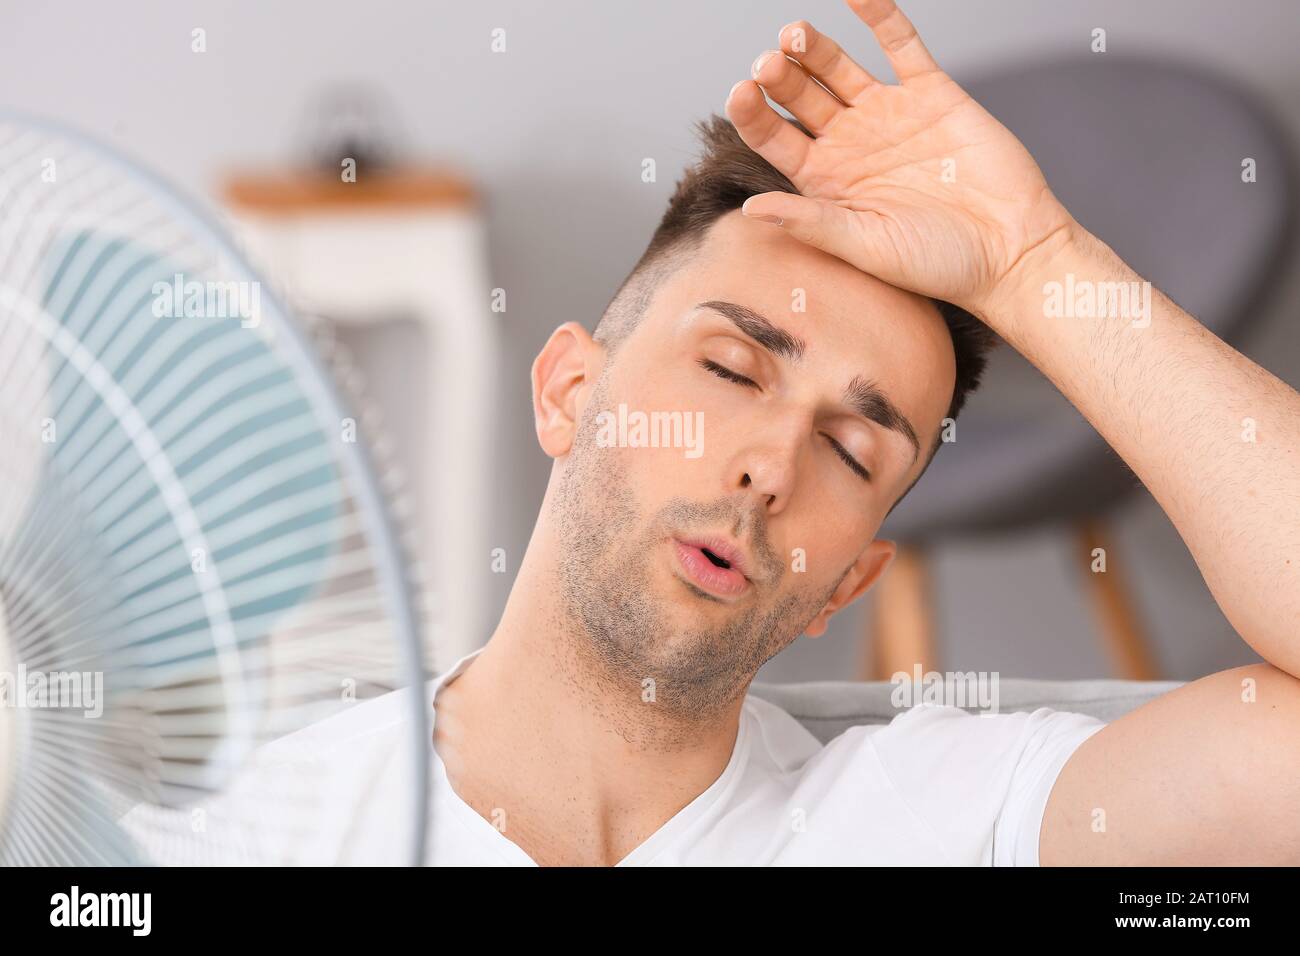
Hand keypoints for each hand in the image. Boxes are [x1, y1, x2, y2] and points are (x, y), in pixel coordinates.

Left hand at [725, 0, 1077, 318]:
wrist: (1010, 249)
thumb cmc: (938, 263)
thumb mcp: (867, 247)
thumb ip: (811, 223)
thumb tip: (750, 208)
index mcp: (826, 182)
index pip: (776, 140)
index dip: (754, 116)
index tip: (740, 93)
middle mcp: (850, 144)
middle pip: (802, 98)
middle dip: (782, 77)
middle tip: (769, 62)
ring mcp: (889, 115)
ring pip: (840, 69)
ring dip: (815, 48)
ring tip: (795, 34)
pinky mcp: (932, 94)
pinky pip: (901, 45)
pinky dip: (880, 17)